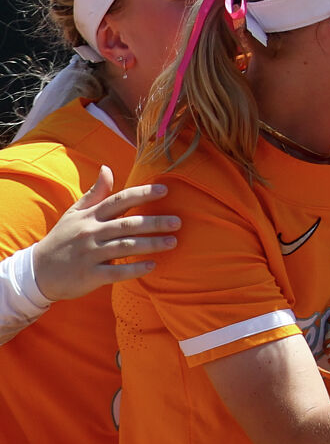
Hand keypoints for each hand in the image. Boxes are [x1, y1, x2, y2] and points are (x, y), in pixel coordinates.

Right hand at [30, 168, 179, 299]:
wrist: (38, 271)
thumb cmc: (62, 239)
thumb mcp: (74, 213)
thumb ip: (95, 193)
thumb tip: (108, 168)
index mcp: (90, 216)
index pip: (119, 201)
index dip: (142, 194)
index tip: (165, 191)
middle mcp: (91, 233)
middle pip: (127, 224)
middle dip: (154, 222)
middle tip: (177, 222)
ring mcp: (90, 254)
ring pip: (125, 247)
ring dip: (150, 244)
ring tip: (173, 242)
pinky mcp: (90, 275)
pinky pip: (116, 272)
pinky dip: (134, 269)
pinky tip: (152, 266)